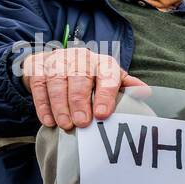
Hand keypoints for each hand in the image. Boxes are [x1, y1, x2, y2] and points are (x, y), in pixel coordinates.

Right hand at [21, 47, 144, 129]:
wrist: (59, 61)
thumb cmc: (91, 77)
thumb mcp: (110, 78)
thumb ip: (126, 86)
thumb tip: (146, 93)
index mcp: (102, 63)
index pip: (107, 77)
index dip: (105, 96)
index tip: (102, 115)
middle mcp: (81, 58)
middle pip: (79, 79)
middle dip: (80, 102)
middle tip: (82, 123)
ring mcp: (58, 61)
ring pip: (58, 82)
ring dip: (61, 106)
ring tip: (65, 125)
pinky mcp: (38, 68)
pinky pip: (40, 87)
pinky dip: (43, 105)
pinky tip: (49, 121)